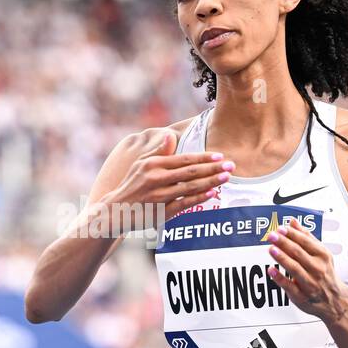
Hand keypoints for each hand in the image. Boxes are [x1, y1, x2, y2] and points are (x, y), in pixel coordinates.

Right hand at [104, 129, 233, 233]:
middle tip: (231, 165)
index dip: (203, 157)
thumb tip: (171, 135)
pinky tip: (212, 193)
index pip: (184, 159)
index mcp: (153, 164)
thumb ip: (159, 151)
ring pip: (190, 187)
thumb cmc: (131, 185)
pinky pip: (184, 203)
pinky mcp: (161, 212)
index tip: (219, 156)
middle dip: (213, 168)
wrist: (116, 211)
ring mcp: (159, 196)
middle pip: (190, 172)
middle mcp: (157, 178)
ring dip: (210, 181)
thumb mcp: (140, 164)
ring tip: (226, 177)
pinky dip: (198, 198)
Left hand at [265, 218, 347, 321]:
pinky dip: (279, 278)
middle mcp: (318, 269)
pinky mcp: (301, 296)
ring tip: (271, 249)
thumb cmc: (325, 273)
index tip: (281, 228)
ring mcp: (310, 283)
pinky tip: (271, 270)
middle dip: (284, 243)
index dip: (292, 234)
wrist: (334, 300)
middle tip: (272, 236)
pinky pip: (289, 286)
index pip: (305, 242)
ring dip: (282, 258)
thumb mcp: (320, 253)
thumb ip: (306, 237)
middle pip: (298, 253)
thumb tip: (293, 222)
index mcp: (323, 256)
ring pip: (294, 269)